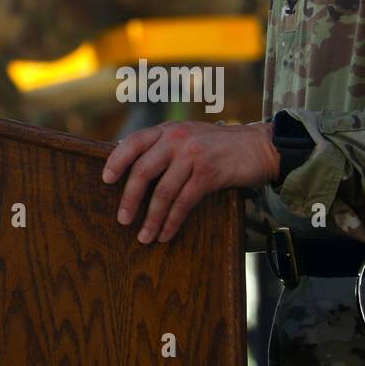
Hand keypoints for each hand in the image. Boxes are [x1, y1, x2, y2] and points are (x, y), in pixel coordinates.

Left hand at [101, 120, 280, 243]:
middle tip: (123, 220)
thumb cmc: (221, 146)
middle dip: (130, 199)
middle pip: (143, 171)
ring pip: (163, 192)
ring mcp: (193, 155)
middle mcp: (177, 139)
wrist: (258, 146)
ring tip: (143, 236)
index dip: (116, 161)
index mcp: (168, 130)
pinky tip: (166, 234)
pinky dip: (172, 221)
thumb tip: (135, 169)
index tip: (106, 180)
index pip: (133, 143)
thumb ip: (165, 146)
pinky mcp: (208, 174)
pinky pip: (183, 202)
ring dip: (151, 218)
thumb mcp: (190, 136)